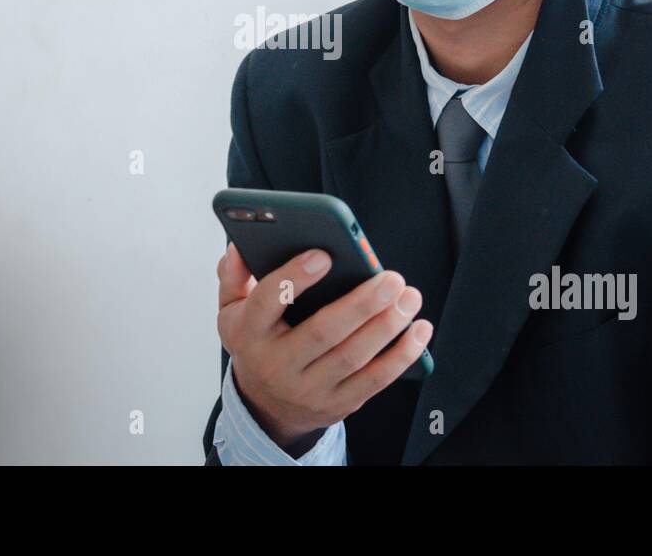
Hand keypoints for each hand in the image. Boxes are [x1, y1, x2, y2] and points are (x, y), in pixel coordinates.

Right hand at [216, 243, 432, 449]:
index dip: (294, 278)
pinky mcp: (337, 405)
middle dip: (361, 304)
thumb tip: (239, 246)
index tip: (324, 254)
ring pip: (353, 357)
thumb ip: (234, 275)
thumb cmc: (257, 342)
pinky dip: (402, 355)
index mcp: (249, 333)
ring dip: (387, 326)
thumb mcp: (232, 310)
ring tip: (409, 297)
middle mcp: (277, 365)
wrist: (266, 406)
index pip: (267, 303)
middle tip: (391, 278)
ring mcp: (309, 389)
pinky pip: (374, 381)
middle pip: (322, 333)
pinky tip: (419, 330)